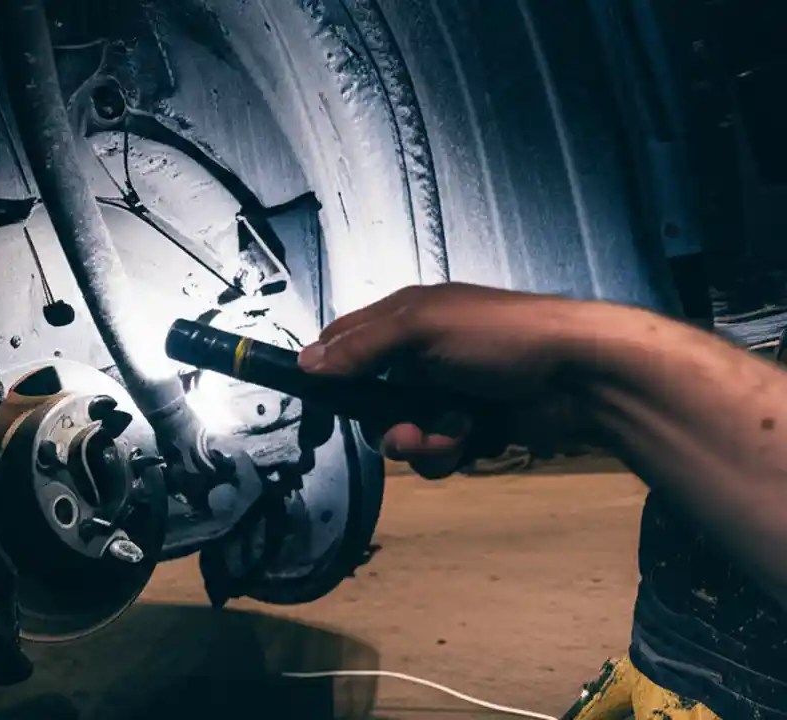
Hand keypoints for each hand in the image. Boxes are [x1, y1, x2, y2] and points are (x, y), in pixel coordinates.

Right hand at [297, 283, 598, 477]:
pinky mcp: (470, 427)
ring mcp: (445, 394)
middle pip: (369, 403)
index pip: (343, 344)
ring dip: (423, 443)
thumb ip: (362, 347)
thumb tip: (305, 365)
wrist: (581, 376)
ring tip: (457, 435)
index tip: (320, 406)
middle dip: (386, 424)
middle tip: (409, 433)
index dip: (327, 374)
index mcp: (403, 320)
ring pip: (402, 434)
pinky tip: (476, 440)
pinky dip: (451, 453)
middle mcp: (418, 356)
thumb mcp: (423, 328)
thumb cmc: (501, 338)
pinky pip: (437, 452)